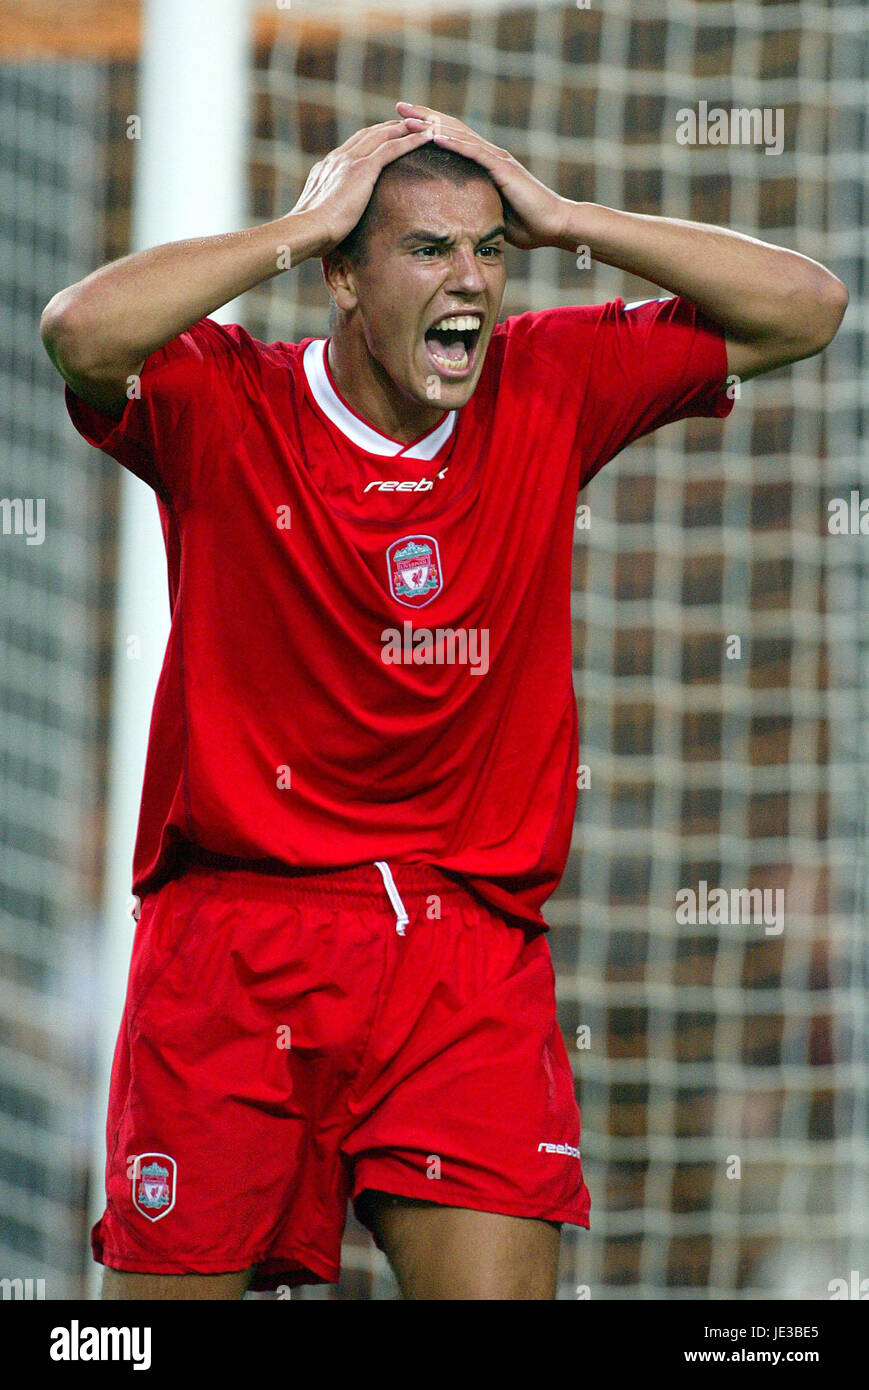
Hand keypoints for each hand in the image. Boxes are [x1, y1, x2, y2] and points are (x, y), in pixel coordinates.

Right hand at [287, 119, 434, 255]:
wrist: (307, 229)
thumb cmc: (311, 234)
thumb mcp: (319, 218)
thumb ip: (328, 212)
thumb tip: (333, 226)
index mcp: (327, 168)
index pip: (353, 146)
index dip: (371, 139)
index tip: (384, 137)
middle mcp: (338, 158)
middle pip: (369, 134)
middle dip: (389, 127)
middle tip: (410, 124)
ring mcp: (350, 160)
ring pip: (383, 135)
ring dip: (405, 128)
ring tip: (425, 125)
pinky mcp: (363, 169)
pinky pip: (392, 148)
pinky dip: (411, 140)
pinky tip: (427, 136)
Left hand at [395, 101, 568, 249]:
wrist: (554, 226)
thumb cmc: (526, 225)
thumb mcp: (491, 214)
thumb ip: (474, 207)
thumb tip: (454, 217)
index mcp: (484, 163)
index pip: (452, 139)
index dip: (427, 129)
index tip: (403, 122)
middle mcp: (489, 154)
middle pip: (451, 129)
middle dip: (424, 116)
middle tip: (399, 106)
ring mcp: (497, 159)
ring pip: (459, 135)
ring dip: (432, 124)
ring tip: (409, 116)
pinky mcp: (503, 169)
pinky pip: (474, 152)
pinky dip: (453, 142)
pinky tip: (433, 135)